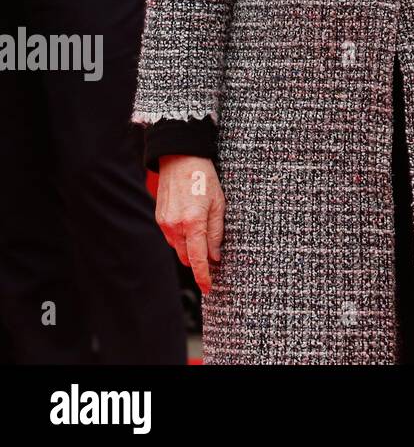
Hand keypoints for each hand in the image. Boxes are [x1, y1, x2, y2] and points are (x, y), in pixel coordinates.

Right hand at [156, 155, 223, 294]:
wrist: (180, 159)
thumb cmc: (204, 178)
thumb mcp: (219, 203)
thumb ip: (216, 232)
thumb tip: (215, 256)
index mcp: (193, 222)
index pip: (198, 258)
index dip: (203, 275)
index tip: (208, 287)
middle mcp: (175, 226)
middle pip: (187, 257)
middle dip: (199, 261)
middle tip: (213, 258)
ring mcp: (165, 223)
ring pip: (179, 248)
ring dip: (190, 249)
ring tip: (203, 236)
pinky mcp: (159, 219)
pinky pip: (172, 237)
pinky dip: (182, 238)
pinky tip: (191, 227)